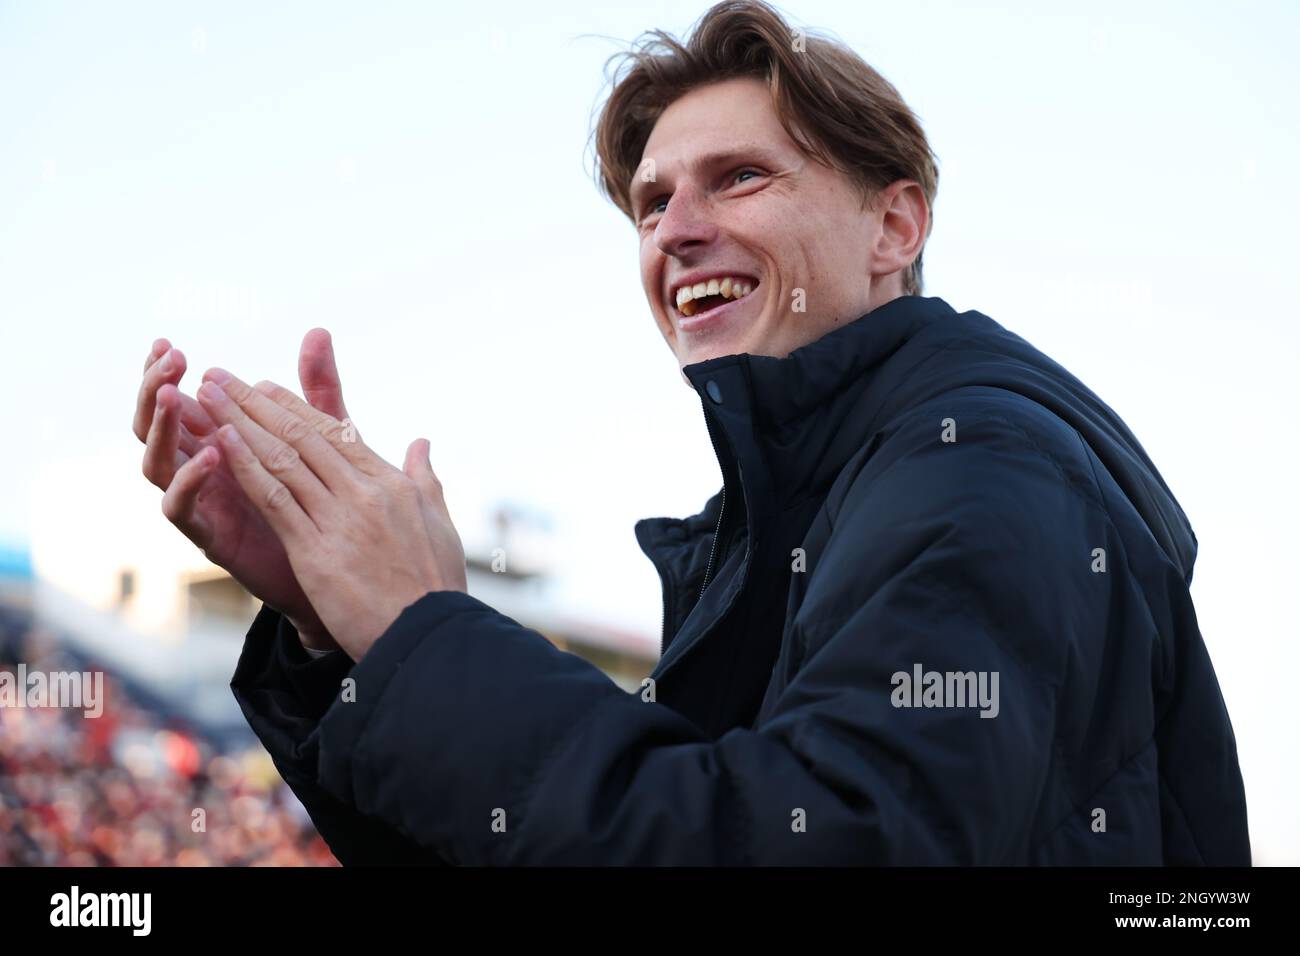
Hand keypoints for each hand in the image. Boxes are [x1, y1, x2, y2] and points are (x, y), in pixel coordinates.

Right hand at [134, 330, 352, 650]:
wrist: (342, 571)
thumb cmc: (326, 502)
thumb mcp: (326, 438)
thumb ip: (317, 390)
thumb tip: (318, 331)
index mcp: (220, 443)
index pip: (180, 402)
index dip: (166, 374)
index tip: (167, 343)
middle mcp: (202, 471)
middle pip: (155, 426)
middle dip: (156, 390)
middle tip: (168, 361)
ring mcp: (204, 504)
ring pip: (156, 464)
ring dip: (162, 428)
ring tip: (172, 395)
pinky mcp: (213, 537)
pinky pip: (182, 509)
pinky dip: (190, 480)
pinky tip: (210, 454)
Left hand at [194, 368, 467, 660]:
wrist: (427, 635)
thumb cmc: (436, 585)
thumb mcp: (438, 522)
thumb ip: (424, 479)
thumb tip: (421, 444)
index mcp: (392, 483)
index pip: (335, 432)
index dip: (294, 406)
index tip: (262, 387)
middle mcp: (365, 491)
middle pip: (301, 435)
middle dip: (255, 402)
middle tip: (219, 376)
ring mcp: (340, 518)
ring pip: (282, 458)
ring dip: (239, 422)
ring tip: (207, 396)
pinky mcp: (316, 549)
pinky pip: (274, 498)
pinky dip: (245, 466)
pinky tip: (219, 443)